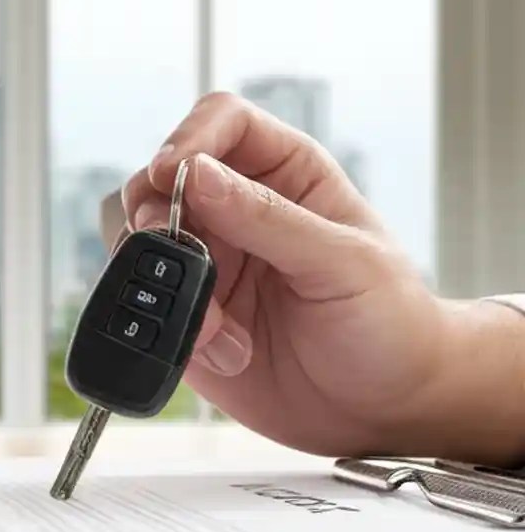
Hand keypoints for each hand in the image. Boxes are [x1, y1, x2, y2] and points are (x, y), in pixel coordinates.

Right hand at [112, 92, 524, 464]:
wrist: (384, 409)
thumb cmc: (390, 323)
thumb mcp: (343, 262)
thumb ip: (268, 217)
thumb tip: (194, 175)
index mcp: (285, 175)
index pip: (222, 122)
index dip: (190, 138)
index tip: (172, 174)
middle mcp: (236, 212)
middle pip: (160, 179)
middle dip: (156, 214)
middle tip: (173, 247)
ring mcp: (207, 265)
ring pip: (141, 242)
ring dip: (163, 280)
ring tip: (219, 321)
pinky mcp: (187, 316)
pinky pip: (144, 306)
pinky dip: (170, 328)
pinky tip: (224, 350)